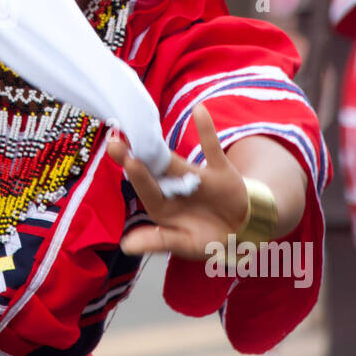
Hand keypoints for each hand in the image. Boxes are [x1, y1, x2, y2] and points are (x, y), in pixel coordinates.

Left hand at [106, 105, 249, 261]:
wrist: (241, 232)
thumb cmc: (205, 239)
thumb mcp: (184, 244)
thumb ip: (158, 242)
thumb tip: (125, 246)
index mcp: (163, 205)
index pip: (147, 189)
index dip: (138, 176)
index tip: (128, 160)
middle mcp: (174, 188)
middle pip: (152, 170)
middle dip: (133, 157)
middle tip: (114, 142)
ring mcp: (196, 178)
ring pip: (176, 160)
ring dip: (160, 146)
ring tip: (142, 127)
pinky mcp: (219, 172)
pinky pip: (213, 149)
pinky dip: (207, 130)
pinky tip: (199, 110)